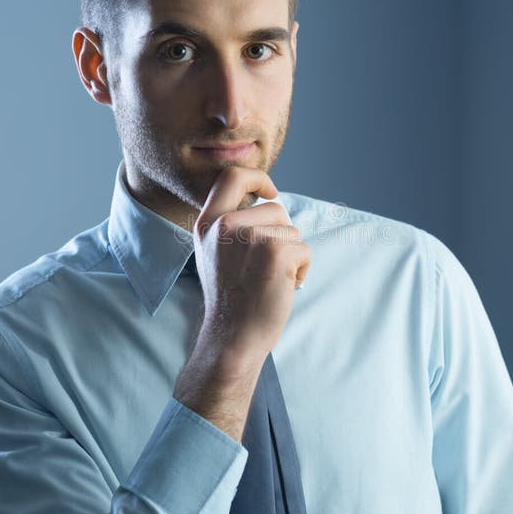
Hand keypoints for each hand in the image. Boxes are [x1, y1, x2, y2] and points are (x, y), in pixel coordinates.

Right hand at [193, 166, 310, 359]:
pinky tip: (282, 287)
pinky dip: (301, 270)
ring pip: (292, 231)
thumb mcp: (214, 252)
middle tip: (264, 266)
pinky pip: (304, 250)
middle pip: (275, 208)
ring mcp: (250, 238)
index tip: (270, 193)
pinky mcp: (276, 253)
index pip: (232, 176)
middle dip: (281, 234)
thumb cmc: (230, 298)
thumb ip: (230, 224)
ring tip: (269, 279)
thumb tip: (266, 199)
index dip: (258, 178)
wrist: (232, 337)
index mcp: (208, 223)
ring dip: (291, 254)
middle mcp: (226, 226)